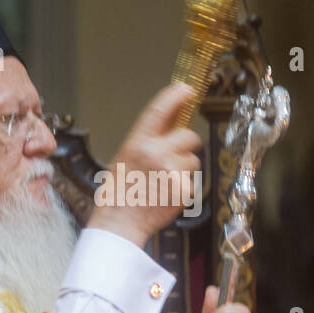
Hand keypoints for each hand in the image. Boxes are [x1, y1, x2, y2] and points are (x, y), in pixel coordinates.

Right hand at [87, 84, 201, 246]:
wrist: (120, 223)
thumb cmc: (119, 192)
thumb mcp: (125, 157)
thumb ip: (146, 141)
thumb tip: (170, 125)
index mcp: (138, 143)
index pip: (159, 111)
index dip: (175, 96)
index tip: (186, 89)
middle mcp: (156, 154)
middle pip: (188, 135)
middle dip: (186, 143)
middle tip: (174, 156)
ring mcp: (171, 172)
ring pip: (193, 159)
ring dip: (185, 167)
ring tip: (165, 180)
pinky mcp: (182, 189)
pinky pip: (192, 179)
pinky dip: (184, 185)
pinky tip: (167, 192)